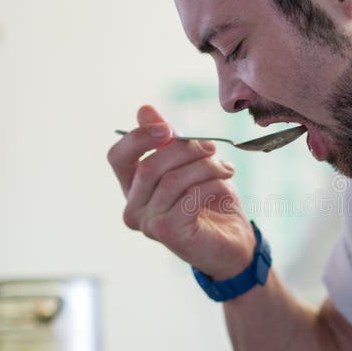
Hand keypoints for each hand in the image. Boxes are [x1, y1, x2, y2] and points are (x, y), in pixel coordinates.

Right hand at [107, 104, 256, 276]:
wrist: (233, 241)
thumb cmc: (210, 200)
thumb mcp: (190, 162)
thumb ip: (168, 140)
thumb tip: (144, 109)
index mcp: (133, 187)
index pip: (118, 156)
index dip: (138, 137)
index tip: (168, 128)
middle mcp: (133, 207)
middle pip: (150, 165)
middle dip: (185, 150)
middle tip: (212, 148)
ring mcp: (147, 223)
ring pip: (172, 180)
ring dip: (205, 167)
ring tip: (225, 169)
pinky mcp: (168, 233)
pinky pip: (189, 196)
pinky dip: (211, 185)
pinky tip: (224, 187)